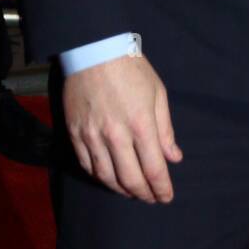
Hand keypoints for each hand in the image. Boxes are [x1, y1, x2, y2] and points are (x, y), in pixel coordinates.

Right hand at [62, 50, 182, 202]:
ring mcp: (92, 136)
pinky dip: (99, 177)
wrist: (94, 49)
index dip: (161, 188)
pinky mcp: (75, 133)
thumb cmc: (131, 68)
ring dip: (121, 189)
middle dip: (144, 194)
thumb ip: (165, 129)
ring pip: (106, 176)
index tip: (166, 197)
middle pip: (130, 179)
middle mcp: (116, 135)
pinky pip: (87, 165)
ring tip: (132, 192)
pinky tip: (109, 178)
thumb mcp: (157, 93)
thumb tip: (174, 157)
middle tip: (151, 198)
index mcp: (141, 124)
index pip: (154, 169)